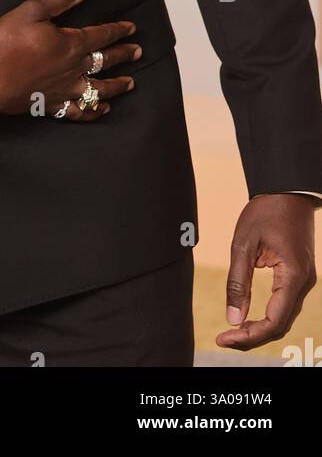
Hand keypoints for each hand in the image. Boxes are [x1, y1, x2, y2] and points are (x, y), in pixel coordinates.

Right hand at [0, 0, 139, 118]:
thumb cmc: (6, 43)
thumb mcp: (32, 11)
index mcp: (71, 44)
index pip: (102, 35)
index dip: (118, 30)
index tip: (131, 28)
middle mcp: (73, 68)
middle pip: (105, 61)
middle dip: (124, 54)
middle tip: (138, 52)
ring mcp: (65, 89)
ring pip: (99, 89)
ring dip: (116, 85)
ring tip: (130, 84)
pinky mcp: (53, 104)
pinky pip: (79, 111)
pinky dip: (93, 111)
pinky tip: (101, 109)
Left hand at [216, 194, 317, 349]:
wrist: (287, 190)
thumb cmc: (265, 212)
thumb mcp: (243, 244)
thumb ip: (237, 282)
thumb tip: (232, 319)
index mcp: (293, 277)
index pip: (274, 322)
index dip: (249, 335)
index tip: (223, 337)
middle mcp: (304, 283)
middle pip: (280, 325)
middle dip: (253, 336)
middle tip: (223, 338)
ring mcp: (305, 280)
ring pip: (284, 317)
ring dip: (260, 328)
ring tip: (232, 332)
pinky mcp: (299, 275)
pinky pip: (285, 305)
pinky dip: (267, 316)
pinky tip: (247, 316)